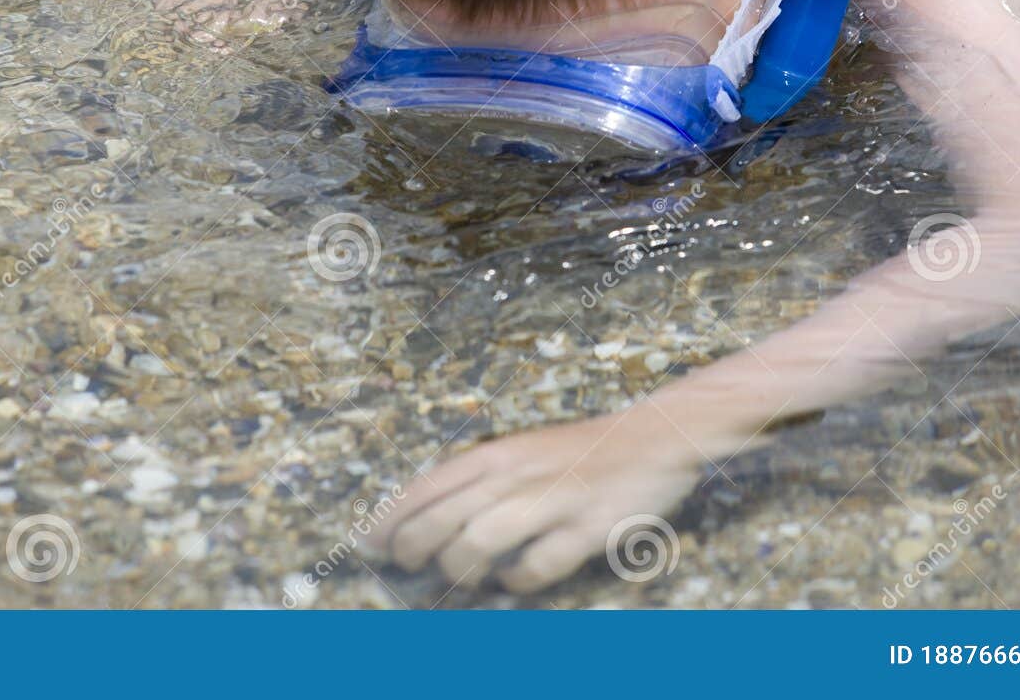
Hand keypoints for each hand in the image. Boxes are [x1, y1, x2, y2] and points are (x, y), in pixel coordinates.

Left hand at [369, 406, 707, 592]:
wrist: (653, 437)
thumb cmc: (577, 451)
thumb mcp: (521, 451)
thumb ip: (479, 480)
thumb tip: (425, 519)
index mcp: (496, 453)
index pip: (426, 486)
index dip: (390, 519)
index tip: (366, 544)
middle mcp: (516, 475)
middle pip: (442, 519)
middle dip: (415, 549)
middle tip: (409, 565)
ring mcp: (550, 502)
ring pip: (478, 544)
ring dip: (459, 570)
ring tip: (459, 580)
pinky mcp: (585, 528)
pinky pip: (536, 566)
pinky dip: (516, 583)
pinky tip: (512, 583)